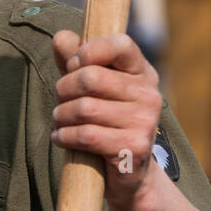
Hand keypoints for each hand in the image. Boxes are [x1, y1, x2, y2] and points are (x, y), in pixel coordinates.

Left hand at [50, 30, 163, 205]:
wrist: (128, 174)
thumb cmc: (104, 122)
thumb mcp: (90, 88)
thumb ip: (75, 61)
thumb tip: (61, 37)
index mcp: (141, 72)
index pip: (119, 44)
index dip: (87, 52)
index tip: (73, 66)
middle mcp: (149, 94)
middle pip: (90, 77)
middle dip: (63, 90)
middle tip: (60, 101)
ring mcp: (145, 121)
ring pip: (84, 108)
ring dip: (61, 116)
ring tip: (61, 122)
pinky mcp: (134, 147)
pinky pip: (86, 135)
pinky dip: (64, 137)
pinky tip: (62, 138)